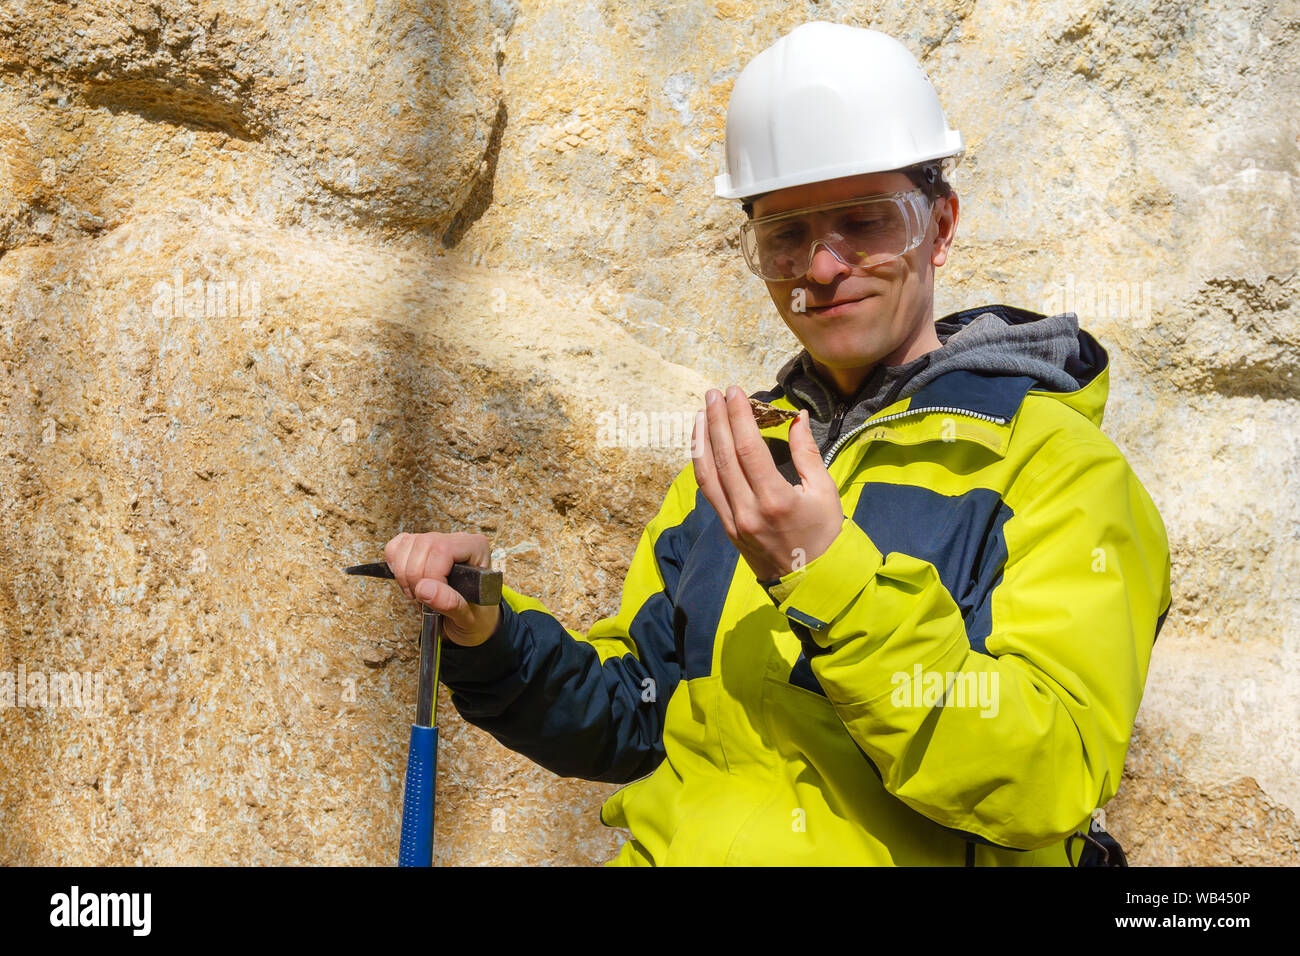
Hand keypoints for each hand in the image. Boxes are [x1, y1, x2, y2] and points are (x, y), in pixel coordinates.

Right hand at [382, 531, 500, 646]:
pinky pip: (396, 547)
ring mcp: (436, 541)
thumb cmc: (476, 618)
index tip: (432, 597)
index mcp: (477, 549)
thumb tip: (425, 588)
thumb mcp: (470, 618)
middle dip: (415, 578)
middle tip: (424, 600)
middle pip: (422, 545)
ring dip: (404, 575)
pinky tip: (409, 583)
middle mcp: (457, 541)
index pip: (443, 549)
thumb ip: (451, 603)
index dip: (431, 574)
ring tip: (418, 594)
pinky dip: (395, 567)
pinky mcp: (419, 548)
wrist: (470, 623)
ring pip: (406, 544)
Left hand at [691, 386, 844, 581]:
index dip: (737, 416)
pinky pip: (709, 491)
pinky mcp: (728, 529)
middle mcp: (749, 511)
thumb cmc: (825, 534)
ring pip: (708, 474)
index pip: (748, 448)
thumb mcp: (825, 491)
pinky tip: (702, 445)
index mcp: (776, 500)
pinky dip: (702, 464)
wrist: (813, 582)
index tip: (734, 392)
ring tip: (703, 413)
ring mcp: (734, 522)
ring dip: (702, 440)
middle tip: (714, 393)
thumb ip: (806, 452)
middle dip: (716, 420)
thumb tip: (796, 417)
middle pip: (724, 456)